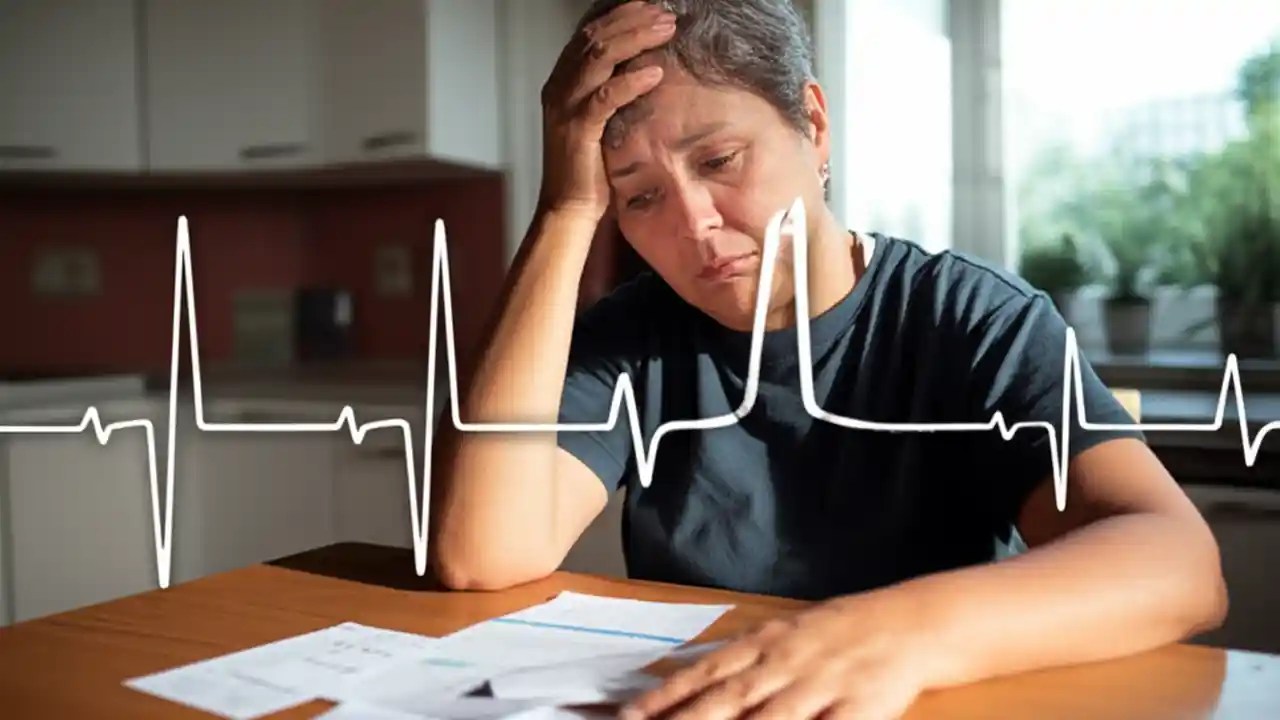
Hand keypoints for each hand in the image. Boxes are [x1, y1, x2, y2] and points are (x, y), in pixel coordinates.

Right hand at [537, 0, 675, 220]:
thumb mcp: (600, 120)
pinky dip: (631, 81)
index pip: (589, 34)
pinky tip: (655, 72)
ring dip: (636, 39)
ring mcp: (565, 107)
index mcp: (562, 82)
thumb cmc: (591, 167)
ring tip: (666, 30)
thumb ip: (610, 92)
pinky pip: (605, 97)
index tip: (649, 6)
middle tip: (666, 14)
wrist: (569, 208)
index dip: (619, 15)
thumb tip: (643, 67)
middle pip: (594, 37)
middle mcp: (559, 88)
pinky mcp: (577, 130)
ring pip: (598, 57)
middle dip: (632, 20)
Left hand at [619, 594, 931, 719]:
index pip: (704, 674)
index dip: (664, 698)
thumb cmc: (842, 631)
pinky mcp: (860, 708)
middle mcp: (786, 665)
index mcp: (766, 644)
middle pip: (725, 702)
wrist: (911, 622)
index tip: (626, 717)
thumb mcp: (786, 633)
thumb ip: (743, 659)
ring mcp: (822, 687)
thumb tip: (693, 679)